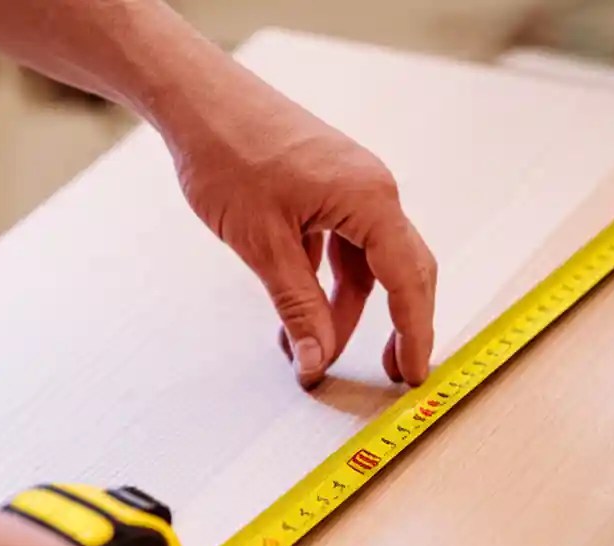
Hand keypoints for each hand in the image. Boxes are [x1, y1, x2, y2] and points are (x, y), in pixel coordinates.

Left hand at [165, 73, 436, 387]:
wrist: (199, 101)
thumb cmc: (230, 155)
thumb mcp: (263, 245)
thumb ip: (297, 307)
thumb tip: (317, 362)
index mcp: (370, 200)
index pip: (408, 279)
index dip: (414, 332)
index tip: (411, 375)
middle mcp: (370, 191)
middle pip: (398, 271)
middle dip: (394, 325)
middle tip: (388, 373)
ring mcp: (348, 188)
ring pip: (360, 264)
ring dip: (340, 309)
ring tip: (311, 352)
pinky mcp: (323, 189)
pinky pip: (337, 246)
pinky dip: (319, 283)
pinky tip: (294, 315)